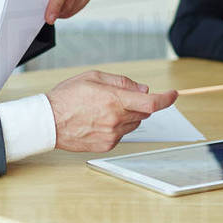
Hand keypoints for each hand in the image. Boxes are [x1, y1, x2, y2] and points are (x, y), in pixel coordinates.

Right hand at [46, 70, 177, 151]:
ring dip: (127, 116)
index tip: (173, 95)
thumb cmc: (67, 97)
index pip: (151, 103)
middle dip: (137, 104)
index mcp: (114, 100)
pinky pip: (122, 134)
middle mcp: (116, 119)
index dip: (167, 99)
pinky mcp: (107, 145)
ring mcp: (112, 134)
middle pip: (143, 113)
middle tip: (117, 98)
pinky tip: (99, 121)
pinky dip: (117, 127)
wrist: (49, 122)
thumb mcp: (93, 77)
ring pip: (133, 124)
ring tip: (103, 110)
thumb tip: (142, 89)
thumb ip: (122, 82)